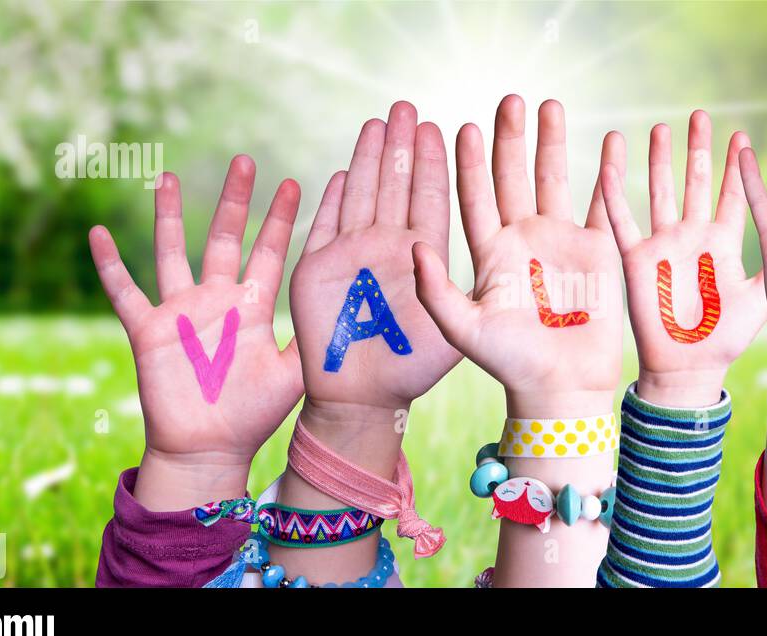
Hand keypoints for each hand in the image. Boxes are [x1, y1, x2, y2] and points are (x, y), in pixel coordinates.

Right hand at [88, 156, 303, 508]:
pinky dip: (110, 265)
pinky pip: (124, 293)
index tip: (295, 182)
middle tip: (245, 160)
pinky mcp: (149, 331)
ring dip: (168, 215)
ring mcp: (181, 312)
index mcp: (253, 307)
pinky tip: (97, 234)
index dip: (282, 220)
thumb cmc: (255, 415)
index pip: (270, 252)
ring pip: (172, 251)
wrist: (210, 450)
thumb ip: (314, 338)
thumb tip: (352, 310)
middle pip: (224, 238)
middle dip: (234, 201)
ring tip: (166, 175)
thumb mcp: (295, 373)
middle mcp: (217, 300)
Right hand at [289, 102, 460, 471]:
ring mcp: (352, 254)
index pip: (430, 198)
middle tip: (407, 106)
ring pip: (361, 195)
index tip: (441, 128)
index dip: (434, 164)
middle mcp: (388, 247)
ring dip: (368, 159)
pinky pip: (324, 224)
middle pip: (395, 185)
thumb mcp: (448, 331)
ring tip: (377, 123)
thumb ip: (443, 293)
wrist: (364, 398)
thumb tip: (426, 250)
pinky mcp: (318, 267)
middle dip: (401, 146)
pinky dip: (330, 198)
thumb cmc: (413, 369)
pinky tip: (338, 169)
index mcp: (423, 256)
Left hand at [413, 95, 623, 417]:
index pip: (474, 196)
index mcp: (489, 253)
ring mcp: (560, 242)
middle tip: (509, 99)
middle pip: (513, 177)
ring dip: (551, 142)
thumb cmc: (511, 365)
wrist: (562, 389)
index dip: (469, 163)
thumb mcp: (464, 330)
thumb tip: (414, 246)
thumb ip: (436, 290)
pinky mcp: (597, 251)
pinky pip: (601, 203)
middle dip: (511, 138)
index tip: (464, 127)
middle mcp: (522, 240)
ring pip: (554, 180)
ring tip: (549, 104)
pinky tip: (608, 141)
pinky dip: (605, 173)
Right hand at [600, 111, 766, 406]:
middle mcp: (693, 237)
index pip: (730, 194)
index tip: (740, 132)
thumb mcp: (760, 299)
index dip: (734, 165)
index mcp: (723, 243)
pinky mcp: (637, 260)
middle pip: (694, 182)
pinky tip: (609, 163)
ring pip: (660, 191)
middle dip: (697, 148)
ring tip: (660, 128)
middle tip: (700, 114)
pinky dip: (614, 193)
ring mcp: (664, 245)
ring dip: (659, 160)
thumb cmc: (726, 340)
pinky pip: (623, 221)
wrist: (688, 368)